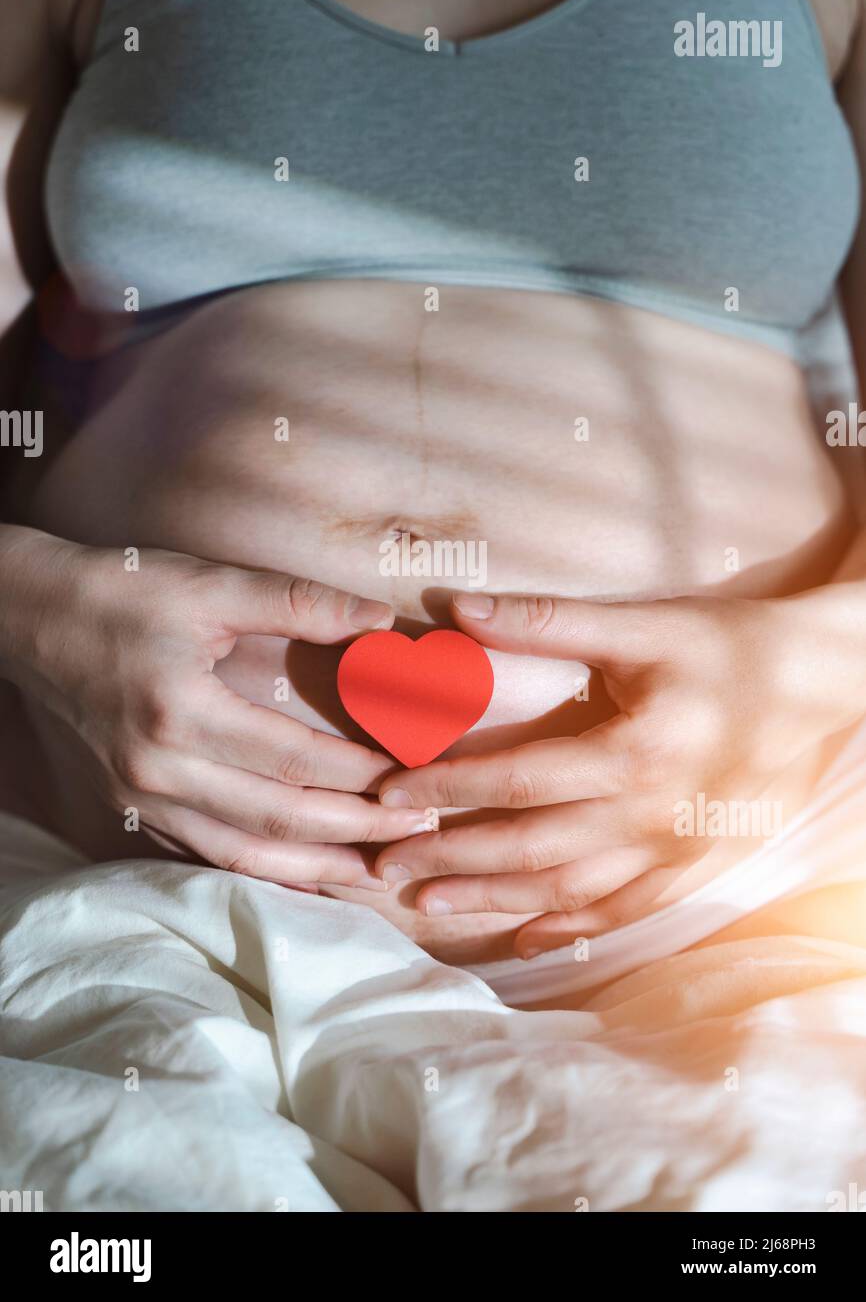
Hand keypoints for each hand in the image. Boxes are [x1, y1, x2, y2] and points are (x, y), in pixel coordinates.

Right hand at [0, 531, 432, 887]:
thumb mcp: (210, 584)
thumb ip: (300, 603)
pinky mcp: (133, 808)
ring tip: (378, 871)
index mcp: (182, 713)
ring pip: (244, 856)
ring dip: (317, 869)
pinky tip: (307, 876)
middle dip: (357, 830)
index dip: (362, 773)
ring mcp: (141, 798)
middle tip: (420, 829)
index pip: (294, 760)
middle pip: (278, 820)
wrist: (33, 619)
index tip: (415, 773)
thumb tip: (381, 620)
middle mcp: (159, 769)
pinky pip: (208, 855)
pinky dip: (264, 872)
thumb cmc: (124, 594)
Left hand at [373, 588, 865, 955]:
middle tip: (385, 867)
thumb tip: (462, 609)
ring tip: (429, 905)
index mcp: (633, 754)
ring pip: (568, 892)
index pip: (517, 780)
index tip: (388, 793)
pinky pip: (624, 912)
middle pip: (531, 848)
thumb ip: (551, 622)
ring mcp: (673, 852)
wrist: (822, 688)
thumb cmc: (731, 648)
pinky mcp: (694, 868)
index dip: (447, 788)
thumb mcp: (646, 626)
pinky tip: (526, 939)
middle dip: (451, 857)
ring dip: (494, 901)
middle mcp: (649, 816)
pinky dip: (571, 930)